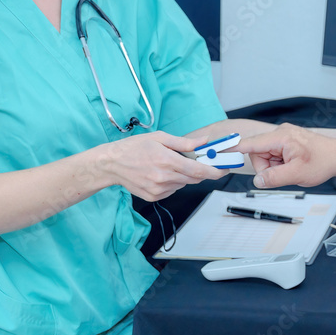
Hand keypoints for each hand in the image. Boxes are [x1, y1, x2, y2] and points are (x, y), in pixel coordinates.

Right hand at [96, 131, 224, 200]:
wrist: (111, 164)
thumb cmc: (133, 148)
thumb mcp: (159, 137)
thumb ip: (183, 142)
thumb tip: (203, 142)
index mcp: (167, 161)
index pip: (198, 171)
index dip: (214, 172)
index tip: (224, 170)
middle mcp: (163, 178)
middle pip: (193, 178)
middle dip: (198, 171)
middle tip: (195, 161)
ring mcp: (158, 189)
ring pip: (182, 184)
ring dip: (183, 176)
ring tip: (168, 164)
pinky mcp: (153, 197)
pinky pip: (172, 190)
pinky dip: (172, 182)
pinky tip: (160, 173)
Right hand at [237, 123, 335, 188]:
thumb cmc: (323, 161)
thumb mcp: (297, 174)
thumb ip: (274, 178)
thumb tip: (258, 181)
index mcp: (281, 137)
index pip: (251, 143)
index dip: (234, 148)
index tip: (218, 150)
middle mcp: (280, 133)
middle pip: (257, 153)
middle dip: (267, 167)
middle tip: (284, 173)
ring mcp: (284, 136)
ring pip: (265, 156)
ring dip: (275, 166)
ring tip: (292, 168)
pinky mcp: (287, 141)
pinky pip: (274, 154)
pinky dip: (280, 163)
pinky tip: (293, 165)